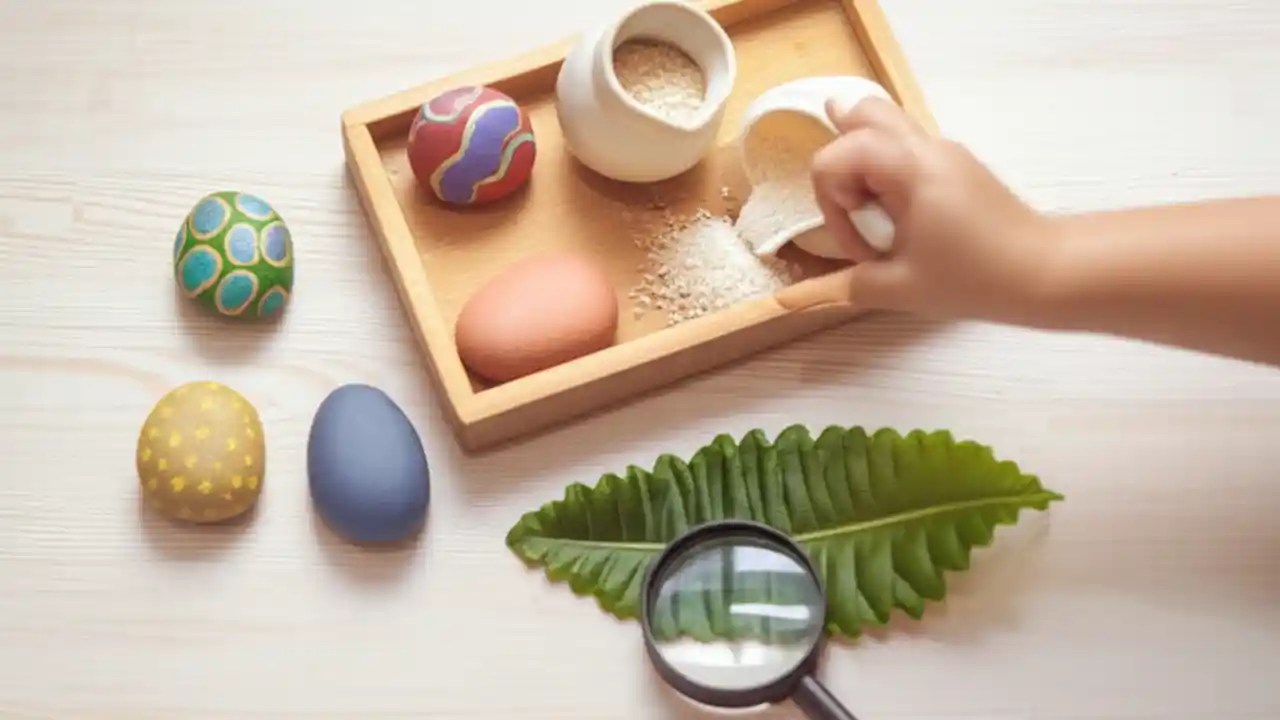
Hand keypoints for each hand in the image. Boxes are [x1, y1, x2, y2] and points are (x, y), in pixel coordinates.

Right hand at [810, 96, 1057, 323]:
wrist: (1044, 272)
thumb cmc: (974, 279)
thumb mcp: (901, 289)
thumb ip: (848, 285)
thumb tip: (805, 294)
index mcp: (909, 169)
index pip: (836, 157)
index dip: (832, 203)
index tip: (862, 244)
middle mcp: (926, 148)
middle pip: (863, 113)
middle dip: (843, 161)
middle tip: (857, 204)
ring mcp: (944, 151)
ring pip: (887, 123)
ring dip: (866, 163)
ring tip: (874, 207)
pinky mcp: (957, 165)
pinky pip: (908, 147)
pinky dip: (890, 172)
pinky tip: (901, 214)